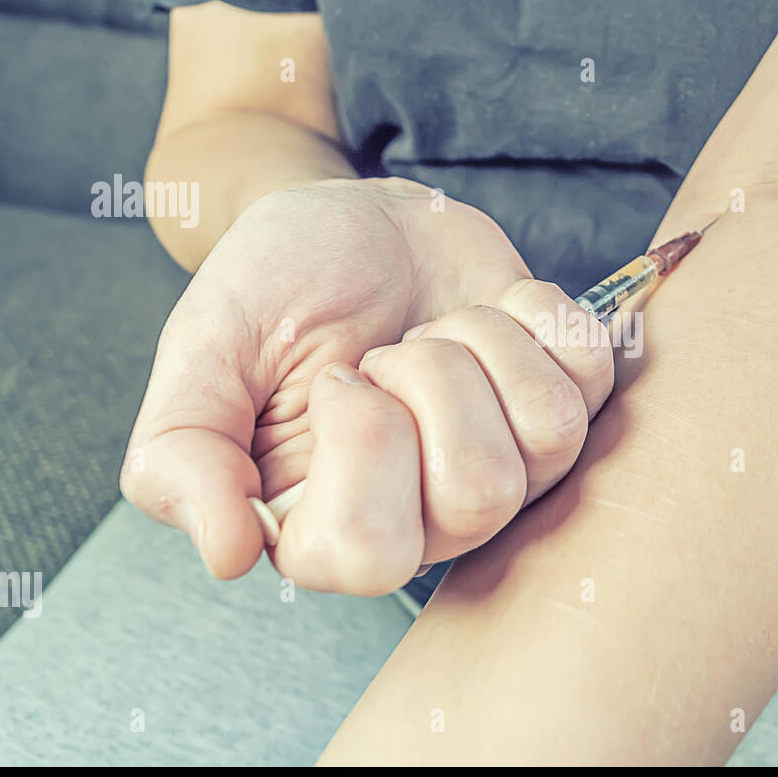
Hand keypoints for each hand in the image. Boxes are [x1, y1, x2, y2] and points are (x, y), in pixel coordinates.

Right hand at [120, 178, 612, 593]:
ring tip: (434, 330)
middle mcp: (431, 520)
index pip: (372, 552)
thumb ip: (182, 455)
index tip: (334, 381)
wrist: (352, 220)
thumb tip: (227, 556)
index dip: (362, 441)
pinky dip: (537, 312)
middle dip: (429, 377)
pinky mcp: (567, 407)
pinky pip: (594, 374)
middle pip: (479, 491)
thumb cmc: (277, 288)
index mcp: (330, 527)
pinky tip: (491, 311)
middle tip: (388, 352)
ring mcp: (512, 470)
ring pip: (550, 434)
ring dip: (482, 341)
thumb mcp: (202, 353)